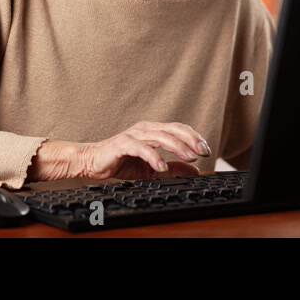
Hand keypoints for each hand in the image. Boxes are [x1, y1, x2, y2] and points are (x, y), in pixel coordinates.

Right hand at [77, 121, 211, 179]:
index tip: (207, 150)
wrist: (93, 162)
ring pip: (160, 136)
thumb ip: (173, 168)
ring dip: (178, 147)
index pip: (178, 129)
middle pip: (173, 129)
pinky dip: (154, 157)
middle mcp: (145, 129)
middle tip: (204, 152)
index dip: (194, 137)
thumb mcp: (152, 168)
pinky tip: (162, 166)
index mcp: (152, 131)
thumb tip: (195, 171)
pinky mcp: (122, 144)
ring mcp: (133, 135)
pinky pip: (141, 148)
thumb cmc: (121, 162)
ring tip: (190, 157)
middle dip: (191, 139)